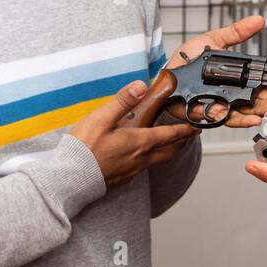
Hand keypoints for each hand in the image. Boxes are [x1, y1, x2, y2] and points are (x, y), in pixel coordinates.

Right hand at [71, 79, 199, 187]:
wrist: (69, 181)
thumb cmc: (84, 149)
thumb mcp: (101, 118)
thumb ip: (122, 101)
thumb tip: (140, 86)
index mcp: (139, 142)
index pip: (169, 135)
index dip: (185, 130)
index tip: (196, 127)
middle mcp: (140, 159)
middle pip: (168, 152)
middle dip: (181, 143)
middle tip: (187, 136)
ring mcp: (131, 171)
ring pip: (156, 161)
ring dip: (166, 152)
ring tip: (168, 144)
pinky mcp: (121, 179)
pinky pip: (142, 169)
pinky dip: (149, 160)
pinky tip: (140, 156)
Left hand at [164, 15, 266, 127]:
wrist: (165, 75)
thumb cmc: (187, 60)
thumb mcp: (214, 40)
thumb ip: (237, 32)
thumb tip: (259, 20)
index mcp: (243, 77)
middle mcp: (238, 94)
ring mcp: (228, 105)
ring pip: (254, 110)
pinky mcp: (214, 114)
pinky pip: (232, 120)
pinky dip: (244, 120)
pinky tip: (255, 118)